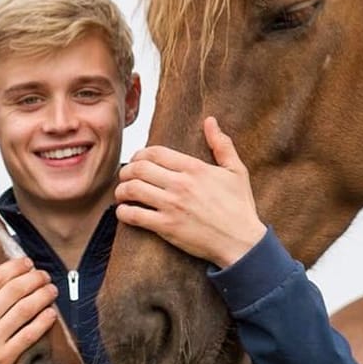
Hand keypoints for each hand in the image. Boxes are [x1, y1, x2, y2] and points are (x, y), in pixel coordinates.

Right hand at [0, 256, 58, 363]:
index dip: (14, 267)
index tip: (26, 262)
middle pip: (14, 291)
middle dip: (33, 278)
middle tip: (43, 274)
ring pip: (25, 310)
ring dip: (42, 296)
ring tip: (51, 289)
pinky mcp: (4, 359)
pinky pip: (29, 336)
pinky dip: (43, 322)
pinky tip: (51, 313)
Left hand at [115, 117, 265, 267]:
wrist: (241, 242)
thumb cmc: (240, 208)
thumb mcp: (236, 171)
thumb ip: (222, 145)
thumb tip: (211, 121)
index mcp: (194, 168)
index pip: (155, 152)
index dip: (139, 154)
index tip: (137, 161)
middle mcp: (181, 184)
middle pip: (138, 169)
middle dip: (126, 171)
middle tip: (125, 177)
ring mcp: (172, 206)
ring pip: (132, 189)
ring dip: (121, 190)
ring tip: (121, 194)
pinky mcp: (167, 227)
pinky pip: (134, 216)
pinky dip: (123, 212)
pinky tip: (124, 212)